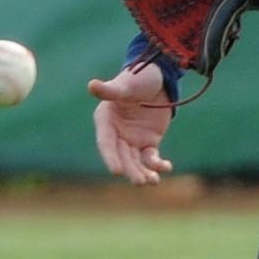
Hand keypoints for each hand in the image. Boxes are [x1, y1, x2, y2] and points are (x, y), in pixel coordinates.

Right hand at [88, 64, 173, 184]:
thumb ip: (111, 90)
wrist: (159, 77)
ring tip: (153, 181)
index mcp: (105, 120)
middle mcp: (116, 133)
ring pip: (135, 161)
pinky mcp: (148, 142)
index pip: (106, 142)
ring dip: (143, 172)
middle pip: (121, 156)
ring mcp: (132, 139)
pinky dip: (157, 164)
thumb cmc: (138, 77)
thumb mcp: (126, 84)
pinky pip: (151, 158)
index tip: (116, 171)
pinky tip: (166, 167)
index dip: (110, 157)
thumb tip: (91, 85)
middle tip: (140, 181)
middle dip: (130, 170)